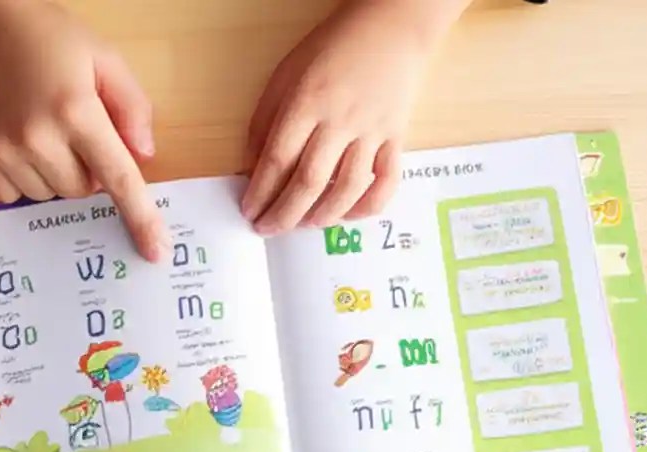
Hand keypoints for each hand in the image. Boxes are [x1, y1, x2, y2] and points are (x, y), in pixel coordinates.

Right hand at [0, 0, 169, 261]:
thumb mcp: (106, 60)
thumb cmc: (51, 37)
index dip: (141, 218)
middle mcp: (37, 136)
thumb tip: (144, 157)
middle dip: (91, 171)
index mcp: (76, 111)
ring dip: (60, 175)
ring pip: (51, 196)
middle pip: (84, 191)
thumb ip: (133, 109)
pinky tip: (24, 144)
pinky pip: (14, 197)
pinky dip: (28, 180)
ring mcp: (4, 149)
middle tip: (79, 133)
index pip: (118, 178)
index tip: (156, 252)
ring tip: (47, 131)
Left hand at [242, 0, 436, 234]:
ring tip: (304, 225)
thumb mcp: (286, 73)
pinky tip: (348, 214)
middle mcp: (340, 120)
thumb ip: (267, 119)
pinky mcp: (397, 137)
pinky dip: (367, 206)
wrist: (392, 27)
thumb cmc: (333, 48)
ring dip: (322, 215)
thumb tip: (253, 166)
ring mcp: (372, 131)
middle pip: (308, 181)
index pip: (278, 159)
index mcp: (307, 101)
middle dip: (284, 214)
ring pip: (347, 187)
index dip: (260, 192)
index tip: (249, 211)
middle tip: (268, 229)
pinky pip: (386, 182)